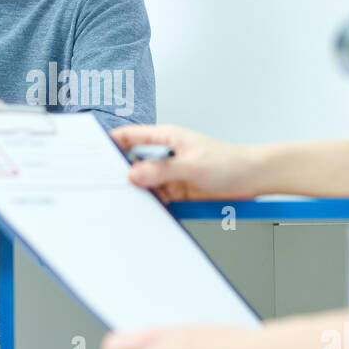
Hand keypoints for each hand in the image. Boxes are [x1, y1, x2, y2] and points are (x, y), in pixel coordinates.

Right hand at [108, 124, 263, 203]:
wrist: (254, 179)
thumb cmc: (230, 162)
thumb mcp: (193, 165)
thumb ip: (163, 170)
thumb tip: (135, 174)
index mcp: (166, 137)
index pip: (130, 137)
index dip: (110, 144)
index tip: (94, 156)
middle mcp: (165, 155)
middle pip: (133, 164)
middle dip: (120, 174)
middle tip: (107, 187)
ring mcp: (170, 174)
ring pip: (144, 185)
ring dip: (137, 194)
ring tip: (126, 203)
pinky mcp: (177, 192)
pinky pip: (157, 200)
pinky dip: (151, 206)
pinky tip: (145, 212)